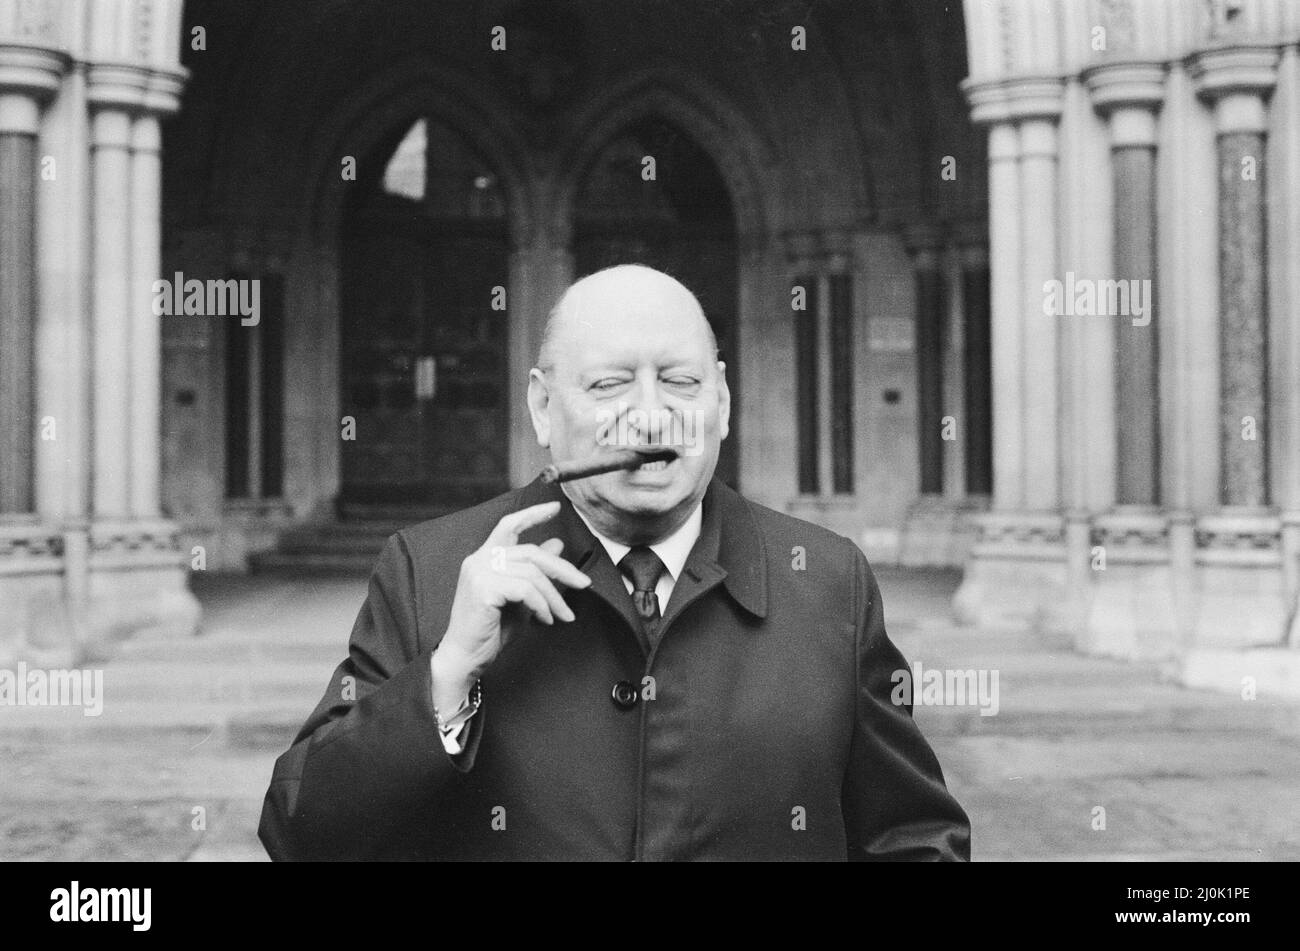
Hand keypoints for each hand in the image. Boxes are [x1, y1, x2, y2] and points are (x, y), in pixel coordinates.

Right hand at [432, 501, 591, 694]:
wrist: (465, 657)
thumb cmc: (490, 629)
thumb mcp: (520, 597)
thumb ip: (535, 571)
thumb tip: (557, 543)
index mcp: (484, 557)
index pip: (509, 524)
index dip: (533, 514)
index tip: (556, 507)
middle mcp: (479, 559)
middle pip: (531, 551)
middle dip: (562, 568)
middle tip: (584, 584)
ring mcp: (479, 572)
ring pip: (532, 573)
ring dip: (554, 596)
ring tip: (562, 615)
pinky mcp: (484, 589)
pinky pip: (525, 590)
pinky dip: (542, 605)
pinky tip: (545, 619)